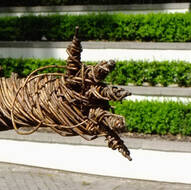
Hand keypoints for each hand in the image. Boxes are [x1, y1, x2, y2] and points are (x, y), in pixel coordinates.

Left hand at [59, 32, 130, 158]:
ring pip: (110, 117)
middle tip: (124, 93)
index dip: (106, 68)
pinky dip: (120, 147)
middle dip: (116, 95)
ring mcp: (100, 112)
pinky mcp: (97, 126)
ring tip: (123, 125)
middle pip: (109, 95)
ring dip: (117, 121)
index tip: (111, 63)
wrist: (61, 102)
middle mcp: (100, 96)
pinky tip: (129, 158)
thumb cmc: (70, 83)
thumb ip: (75, 51)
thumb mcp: (71, 69)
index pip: (101, 73)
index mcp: (94, 81)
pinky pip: (111, 138)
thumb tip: (78, 32)